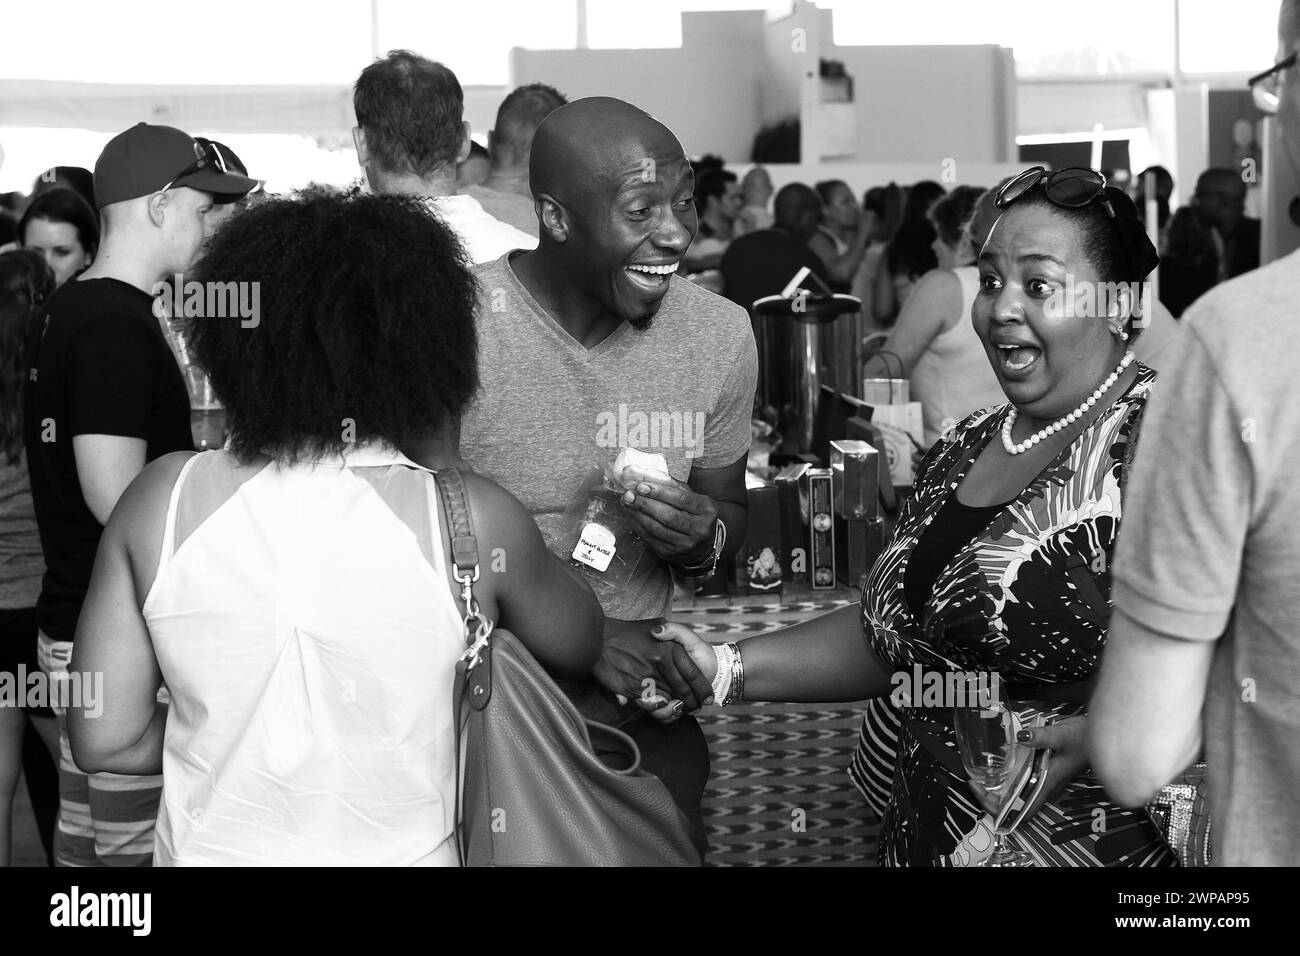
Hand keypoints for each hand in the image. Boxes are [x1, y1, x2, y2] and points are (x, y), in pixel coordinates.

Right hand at [592, 618, 711, 719]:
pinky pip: (651, 704)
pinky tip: (662, 705)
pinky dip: (658, 708)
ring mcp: (646, 676)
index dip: (703, 688)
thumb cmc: (629, 631)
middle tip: (696, 706)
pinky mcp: (632, 688)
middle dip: (692, 702)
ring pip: (669, 700)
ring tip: (681, 708)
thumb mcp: (656, 623)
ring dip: (677, 708)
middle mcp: (660, 663)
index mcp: (670, 648)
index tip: (708, 696)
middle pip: (684, 690)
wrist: (599, 638)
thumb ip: (673, 630)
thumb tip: (682, 644)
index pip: (693, 674)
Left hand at [619, 473, 717, 564]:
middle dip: (645, 504)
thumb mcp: (692, 497)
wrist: (703, 544)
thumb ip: (673, 485)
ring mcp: (685, 544)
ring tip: (626, 503)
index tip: (641, 486)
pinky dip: (637, 525)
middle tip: (629, 495)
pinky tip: (631, 515)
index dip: (659, 492)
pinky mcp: (671, 553)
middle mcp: (699, 529)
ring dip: (637, 515)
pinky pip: (650, 538)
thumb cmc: (695, 514)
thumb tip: (648, 475)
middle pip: (668, 516)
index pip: (681, 500)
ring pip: (656, 529)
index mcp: (706, 510)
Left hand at [966, 716, 1088, 820]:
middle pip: (1014, 806)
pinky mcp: (1043, 772)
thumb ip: (1042, 737)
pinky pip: (1021, 782)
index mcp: (1046, 784)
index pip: (1021, 810)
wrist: (1100, 736)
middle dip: (991, 799)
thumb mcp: (1061, 735)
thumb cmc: (1083, 739)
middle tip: (974, 782)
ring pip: (1016, 795)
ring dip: (997, 791)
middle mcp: (1043, 786)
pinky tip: (997, 767)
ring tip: (980, 777)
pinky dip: (1006, 779)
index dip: (999, 809)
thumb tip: (1021, 736)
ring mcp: (1043, 780)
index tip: (981, 791)